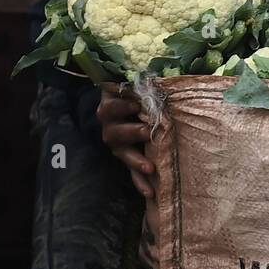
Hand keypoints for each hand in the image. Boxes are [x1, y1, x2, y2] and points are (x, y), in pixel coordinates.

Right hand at [97, 84, 155, 198]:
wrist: (137, 105)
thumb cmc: (142, 90)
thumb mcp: (142, 83)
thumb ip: (147, 81)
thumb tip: (158, 76)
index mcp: (112, 103)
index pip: (110, 104)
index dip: (121, 105)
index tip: (136, 105)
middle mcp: (111, 125)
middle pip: (113, 131)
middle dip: (130, 132)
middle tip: (146, 131)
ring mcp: (118, 144)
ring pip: (122, 153)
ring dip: (135, 160)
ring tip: (149, 167)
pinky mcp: (128, 158)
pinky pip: (131, 173)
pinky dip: (140, 182)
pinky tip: (150, 193)